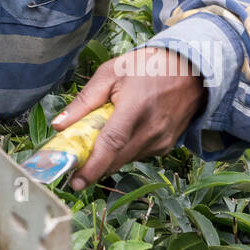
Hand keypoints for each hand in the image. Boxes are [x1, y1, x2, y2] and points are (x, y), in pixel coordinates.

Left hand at [52, 47, 206, 190]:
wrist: (191, 71)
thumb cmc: (148, 66)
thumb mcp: (111, 73)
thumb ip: (85, 100)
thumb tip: (59, 124)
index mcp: (135, 108)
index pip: (111, 144)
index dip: (92, 166)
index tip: (75, 182)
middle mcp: (151, 131)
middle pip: (114, 159)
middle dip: (91, 165)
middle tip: (71, 162)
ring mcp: (161, 142)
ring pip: (124, 160)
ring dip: (106, 157)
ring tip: (94, 140)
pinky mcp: (165, 147)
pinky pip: (136, 155)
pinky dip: (122, 151)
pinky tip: (119, 134)